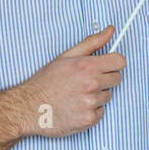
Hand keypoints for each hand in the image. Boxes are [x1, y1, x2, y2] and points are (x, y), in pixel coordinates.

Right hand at [13, 26, 127, 137]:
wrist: (28, 108)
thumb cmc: (46, 82)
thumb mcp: (66, 56)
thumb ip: (92, 43)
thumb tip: (110, 30)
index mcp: (87, 66)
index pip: (120, 61)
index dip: (113, 63)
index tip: (107, 66)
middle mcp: (92, 84)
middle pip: (117, 78)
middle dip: (105, 78)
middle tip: (87, 81)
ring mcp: (91, 103)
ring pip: (108, 96)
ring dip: (97, 95)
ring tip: (77, 94)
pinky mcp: (89, 119)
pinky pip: (101, 111)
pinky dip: (91, 110)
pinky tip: (76, 106)